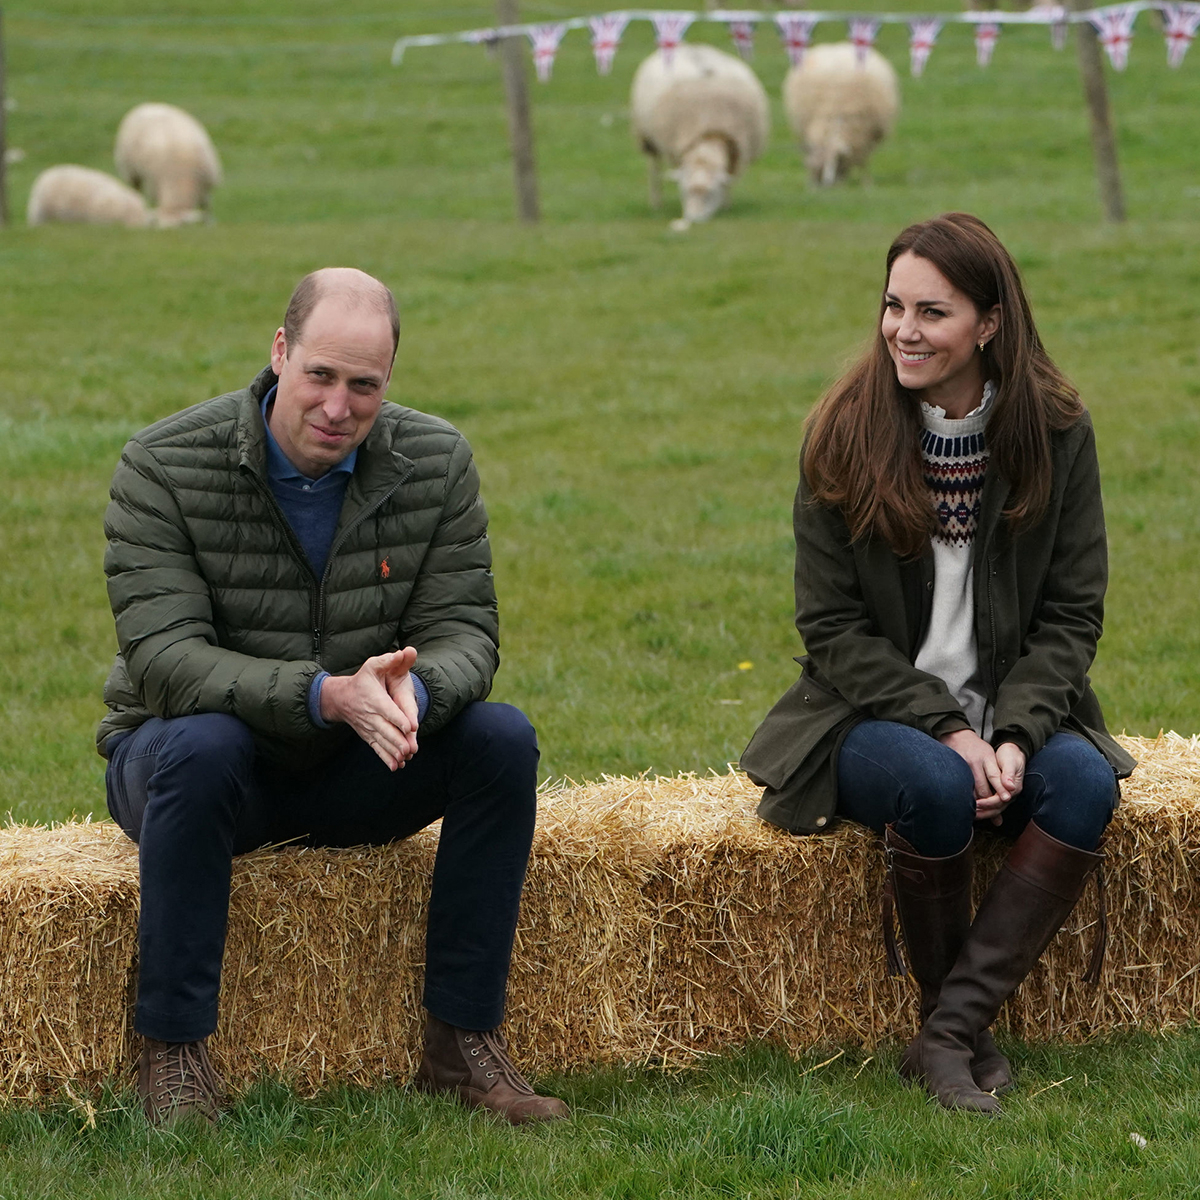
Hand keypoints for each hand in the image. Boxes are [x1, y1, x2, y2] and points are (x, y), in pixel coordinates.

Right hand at [319, 647, 419, 770]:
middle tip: (410, 749)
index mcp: (374, 699)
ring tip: (405, 759)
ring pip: (382, 741)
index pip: (387, 710)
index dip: (398, 718)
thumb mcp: (372, 666)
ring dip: (393, 752)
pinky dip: (385, 758)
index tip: (410, 727)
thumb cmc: (362, 680)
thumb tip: (403, 652)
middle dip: (397, 740)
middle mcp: (371, 715)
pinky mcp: (367, 736)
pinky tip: (397, 767)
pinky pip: (376, 748)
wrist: (341, 698)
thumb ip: (388, 661)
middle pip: (385, 729)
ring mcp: (368, 728)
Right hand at [938, 728, 1016, 824]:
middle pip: (982, 787)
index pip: (995, 776)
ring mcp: (962, 766)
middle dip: (988, 801)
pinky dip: (966, 797)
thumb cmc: (976, 748)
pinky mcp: (953, 769)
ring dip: (977, 802)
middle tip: (992, 812)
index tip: (1006, 798)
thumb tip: (1007, 797)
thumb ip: (1000, 775)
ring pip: (971, 790)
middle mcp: (974, 762)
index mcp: (986, 757)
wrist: (955, 735)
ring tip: (980, 812)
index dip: (1001, 788)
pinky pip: (961, 788)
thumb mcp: (990, 756)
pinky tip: (968, 803)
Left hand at [979, 741, 1026, 824]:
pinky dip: (984, 808)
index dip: (989, 803)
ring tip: (971, 814)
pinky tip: (974, 808)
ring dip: (983, 812)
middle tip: (971, 814)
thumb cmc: (1011, 756)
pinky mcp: (1000, 793)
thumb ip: (1009, 774)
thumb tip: (1010, 787)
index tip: (977, 804)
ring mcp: (1006, 794)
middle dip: (985, 812)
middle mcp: (1011, 794)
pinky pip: (992, 804)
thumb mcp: (1010, 762)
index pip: (1000, 800)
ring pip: (995, 809)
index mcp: (1014, 788)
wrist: (1013, 752)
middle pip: (998, 808)